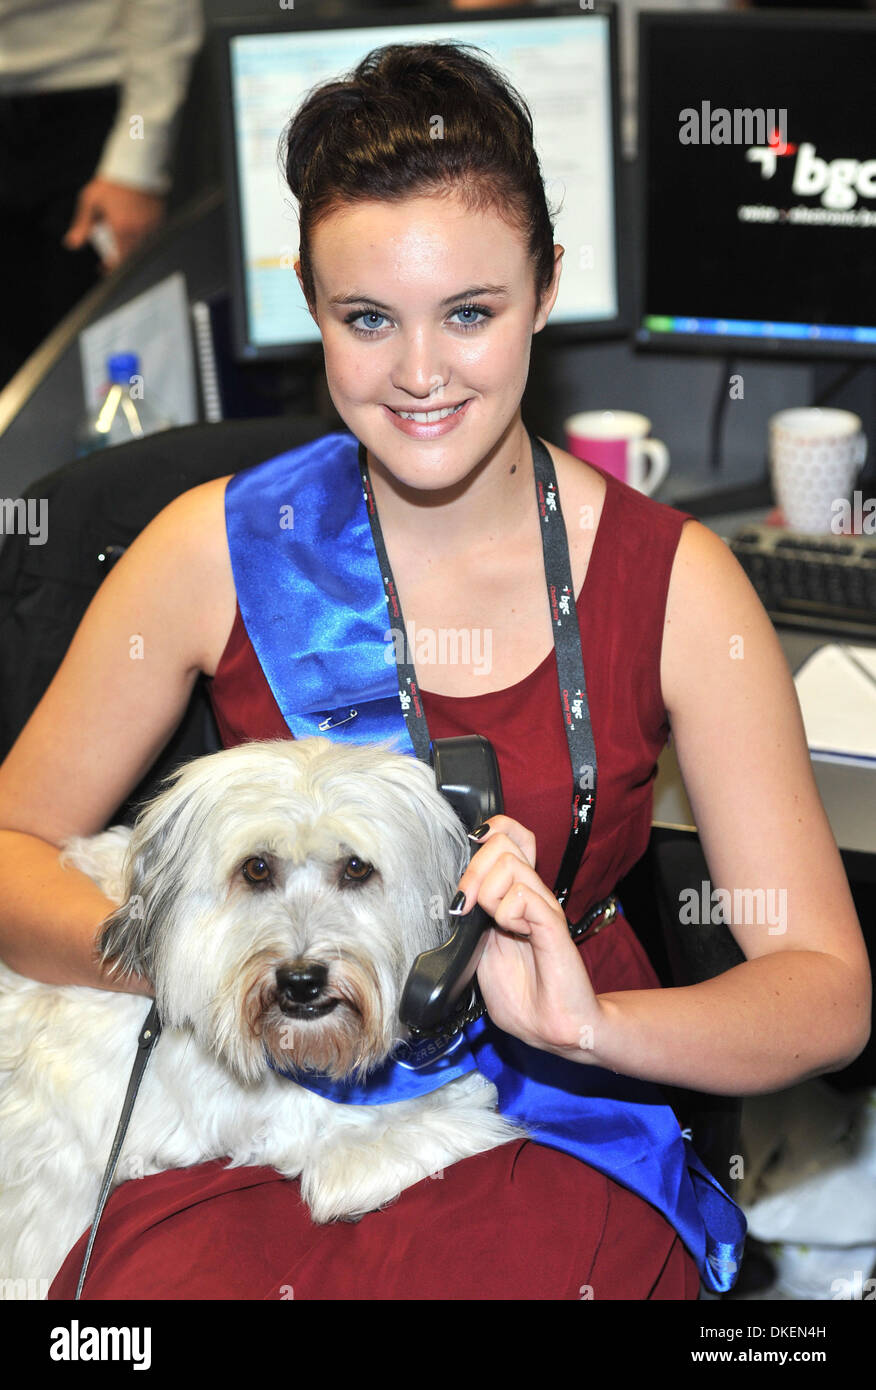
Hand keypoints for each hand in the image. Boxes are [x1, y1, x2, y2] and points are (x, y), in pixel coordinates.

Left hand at [63, 177, 165, 272]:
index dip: (111, 268)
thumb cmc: (111, 183)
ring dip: (130, 249)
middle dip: (119, 260)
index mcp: (122, 229)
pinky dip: (142, 239)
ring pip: (142, 248)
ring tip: (120, 243)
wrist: (135, 165)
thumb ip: (81, 225)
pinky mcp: (160, 220)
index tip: (103, 270)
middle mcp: (139, 231)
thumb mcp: (90, 201)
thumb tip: (71, 244)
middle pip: (131, 257)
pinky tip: (133, 231)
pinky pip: (151, 237)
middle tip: (108, 260)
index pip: (118, 260)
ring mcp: (152, 226)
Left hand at [457, 816, 604, 1058]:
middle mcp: (532, 893)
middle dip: (473, 871)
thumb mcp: (481, 951)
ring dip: (489, 896)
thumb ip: (473, 921)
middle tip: (467, 907)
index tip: (469, 859)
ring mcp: (543, 906)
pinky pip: (522, 896)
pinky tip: (516, 934)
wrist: (553, 1028)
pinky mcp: (552, 923)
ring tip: (499, 927)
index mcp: (515, 895)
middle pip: (502, 842)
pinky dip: (508, 914)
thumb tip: (453, 896)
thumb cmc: (522, 995)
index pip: (509, 834)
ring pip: (508, 864)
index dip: (488, 833)